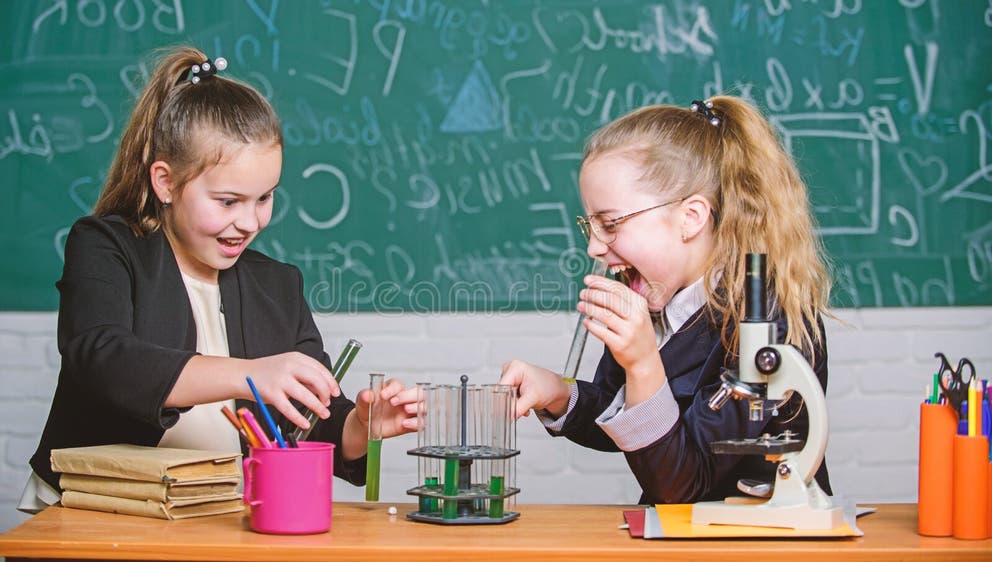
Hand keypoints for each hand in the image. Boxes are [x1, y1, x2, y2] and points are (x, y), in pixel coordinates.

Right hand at [243, 352, 337, 429]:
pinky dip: (299, 418)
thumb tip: (324, 389)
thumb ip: (305, 375)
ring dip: (317, 406)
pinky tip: (305, 423)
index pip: (320, 369)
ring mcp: (280, 380)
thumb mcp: (288, 366)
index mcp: (296, 358)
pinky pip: (289, 409)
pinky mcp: (272, 394)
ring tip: (323, 413)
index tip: (336, 392)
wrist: (242, 375)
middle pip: (316, 380)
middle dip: (326, 393)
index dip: (331, 382)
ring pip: (306, 395)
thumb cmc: (266, 372)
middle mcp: (289, 366)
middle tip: (328, 403)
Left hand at [340, 379, 419, 460]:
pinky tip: (405, 424)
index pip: (398, 385)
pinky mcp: (410, 424)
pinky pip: (421, 423)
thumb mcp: (362, 402)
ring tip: (406, 410)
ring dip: (416, 407)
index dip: (392, 389)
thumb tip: (366, 394)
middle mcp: (404, 399)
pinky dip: (416, 423)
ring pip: (423, 406)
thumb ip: (364, 397)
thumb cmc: (367, 409)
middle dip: (409, 396)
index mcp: (393, 389)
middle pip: (418, 392)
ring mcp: (409, 411)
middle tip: (394, 402)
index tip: (383, 395)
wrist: (367, 426)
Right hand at [499, 359, 570, 417]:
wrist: (554, 388)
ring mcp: (510, 375)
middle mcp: (510, 369)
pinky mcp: (511, 382)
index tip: (507, 412)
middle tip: (523, 406)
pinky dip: (515, 402)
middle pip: (501, 391)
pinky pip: (507, 395)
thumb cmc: (548, 387)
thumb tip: (508, 415)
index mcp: (515, 367)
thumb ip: (519, 408)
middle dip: (511, 402)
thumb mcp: (533, 398)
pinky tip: (524, 402)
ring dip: (514, 403)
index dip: (503, 400)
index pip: (501, 387)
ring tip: (526, 403)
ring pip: (504, 395)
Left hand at [579, 274, 665, 405]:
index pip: (618, 289)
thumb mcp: (638, 314)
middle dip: (593, 294)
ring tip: (581, 305)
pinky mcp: (620, 344)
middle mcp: (636, 317)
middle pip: (610, 300)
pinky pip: (601, 331)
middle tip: (583, 293)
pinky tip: (586, 321)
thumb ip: (623, 301)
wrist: (646, 359)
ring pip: (604, 314)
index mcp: (640, 306)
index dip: (601, 283)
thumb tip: (599, 288)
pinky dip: (591, 325)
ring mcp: (629, 331)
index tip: (589, 280)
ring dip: (589, 308)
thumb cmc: (639, 335)